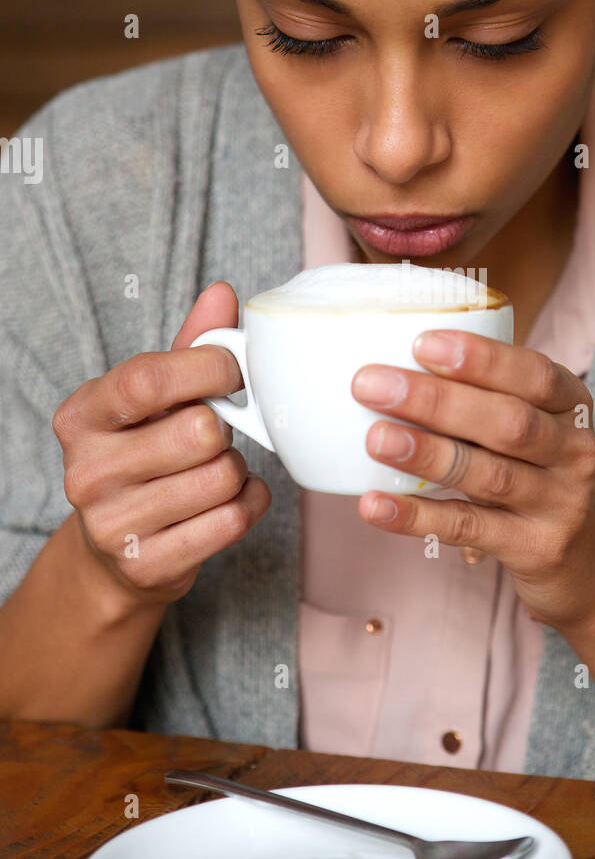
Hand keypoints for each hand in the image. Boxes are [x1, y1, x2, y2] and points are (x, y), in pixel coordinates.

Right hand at [52, 283, 271, 606]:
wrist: (114, 551)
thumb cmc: (143, 456)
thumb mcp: (154, 400)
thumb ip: (189, 346)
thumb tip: (223, 293)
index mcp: (81, 417)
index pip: (147, 380)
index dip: (207, 368)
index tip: (231, 370)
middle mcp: (86, 471)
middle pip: (200, 432)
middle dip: (225, 429)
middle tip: (215, 435)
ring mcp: (112, 524)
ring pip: (222, 477)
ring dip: (237, 469)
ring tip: (216, 469)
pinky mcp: (147, 565)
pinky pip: (232, 520)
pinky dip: (249, 503)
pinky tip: (230, 499)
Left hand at [351, 330, 594, 634]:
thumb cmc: (544, 480)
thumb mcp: (539, 433)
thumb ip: (488, 403)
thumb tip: (393, 372)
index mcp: (572, 409)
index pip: (534, 375)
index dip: (481, 358)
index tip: (422, 343)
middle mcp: (574, 452)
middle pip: (507, 421)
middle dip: (436, 400)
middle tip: (372, 385)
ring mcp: (558, 503)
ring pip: (488, 474)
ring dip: (427, 454)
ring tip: (375, 439)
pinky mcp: (534, 548)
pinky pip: (469, 528)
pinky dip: (418, 516)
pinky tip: (376, 505)